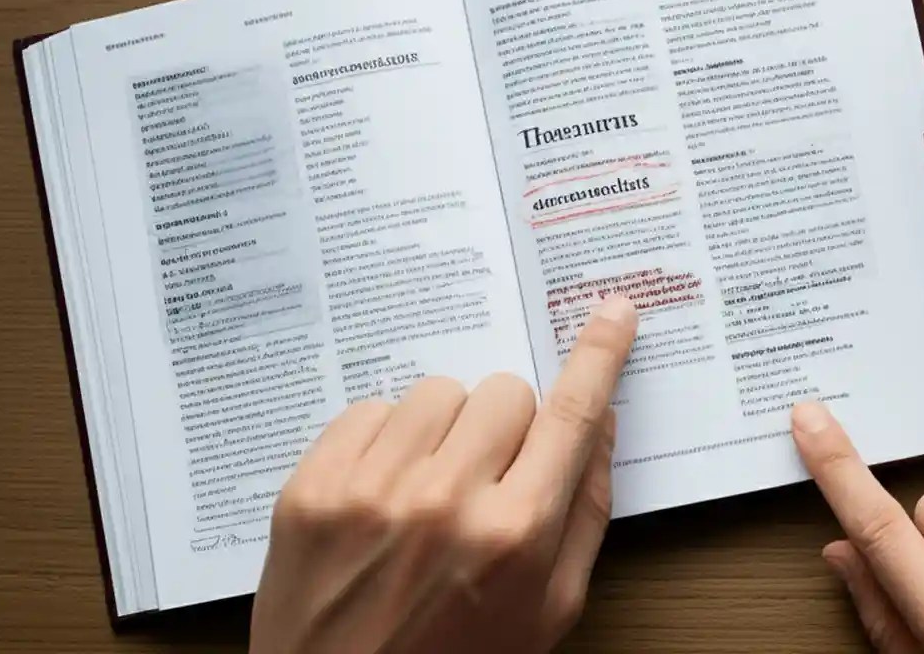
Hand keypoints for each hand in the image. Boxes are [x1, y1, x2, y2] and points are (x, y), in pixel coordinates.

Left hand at [249, 295, 638, 653]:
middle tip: (491, 477)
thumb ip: (586, 513)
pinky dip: (386, 440)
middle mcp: (446, 501)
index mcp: (517, 536)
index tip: (612, 311)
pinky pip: (370, 409)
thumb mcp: (550, 611)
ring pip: (438, 392)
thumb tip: (600, 423)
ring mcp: (371, 489)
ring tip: (429, 489)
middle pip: (505, 392)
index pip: (572, 415)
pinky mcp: (311, 487)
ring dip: (446, 430)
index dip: (599, 355)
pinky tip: (385, 492)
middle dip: (510, 427)